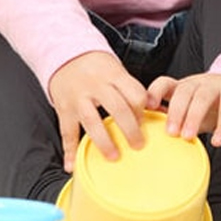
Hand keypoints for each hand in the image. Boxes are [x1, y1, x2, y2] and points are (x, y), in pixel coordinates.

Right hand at [47, 51, 147, 167]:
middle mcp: (96, 85)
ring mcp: (78, 98)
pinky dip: (69, 151)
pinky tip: (72, 165)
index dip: (142, 110)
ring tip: (114, 156)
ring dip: (103, 141)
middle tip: (138, 145)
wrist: (65, 56)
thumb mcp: (116, 71)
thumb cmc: (97, 68)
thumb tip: (156, 112)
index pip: (134, 93)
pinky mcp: (63, 108)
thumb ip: (131, 90)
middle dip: (130, 129)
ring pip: (92, 121)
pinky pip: (67, 131)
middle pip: (117, 108)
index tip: (146, 123)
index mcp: (113, 75)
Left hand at [146, 73, 220, 146]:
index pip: (164, 83)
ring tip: (188, 136)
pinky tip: (217, 141)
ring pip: (202, 98)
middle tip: (171, 132)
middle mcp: (196, 84)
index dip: (155, 93)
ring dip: (194, 118)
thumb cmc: (206, 103)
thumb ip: (172, 118)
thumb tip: (153, 133)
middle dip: (175, 112)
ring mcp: (215, 87)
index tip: (149, 107)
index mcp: (180, 86)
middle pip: (183, 92)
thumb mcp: (187, 109)